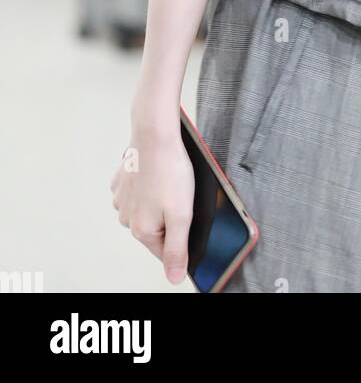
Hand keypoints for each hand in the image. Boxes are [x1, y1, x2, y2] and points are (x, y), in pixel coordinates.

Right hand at [110, 120, 194, 284]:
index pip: (165, 251)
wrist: (155, 134)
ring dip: (159, 199)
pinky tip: (157, 172)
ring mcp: (121, 199)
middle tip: (179, 193)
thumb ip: (178, 249)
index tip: (186, 216)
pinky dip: (149, 184)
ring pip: (147, 209)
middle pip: (156, 229)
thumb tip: (174, 278)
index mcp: (142, 230)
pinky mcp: (121, 181)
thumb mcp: (182, 215)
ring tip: (169, 179)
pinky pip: (138, 191)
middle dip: (170, 216)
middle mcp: (126, 218)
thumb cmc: (170, 171)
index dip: (181, 236)